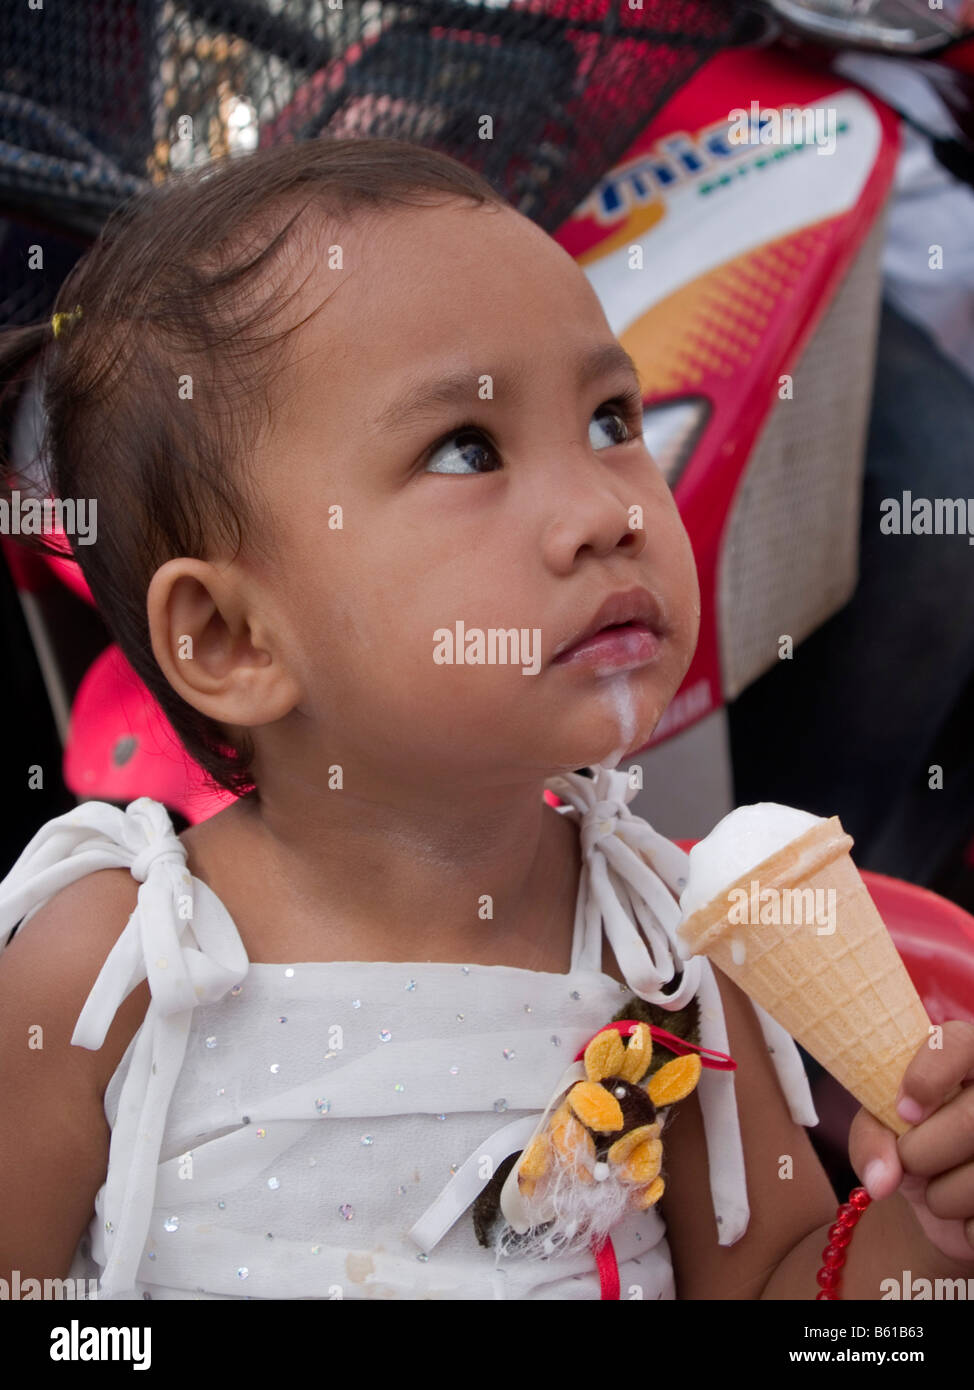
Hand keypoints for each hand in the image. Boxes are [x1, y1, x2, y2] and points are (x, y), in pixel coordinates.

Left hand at [848, 1020, 973, 1266]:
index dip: (926, 1078)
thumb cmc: (917, 1140)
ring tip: (943, 1184)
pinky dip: (966, 1228)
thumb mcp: (884, 1126)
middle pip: (966, 1122)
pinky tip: (970, 1212)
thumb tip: (881, 1180)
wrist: (950, 1195)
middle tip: (912, 1160)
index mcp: (973, 1055)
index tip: (903, 1112)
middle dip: (919, 1153)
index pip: (958, 1044)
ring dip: (940, 1197)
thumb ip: (873, 1136)